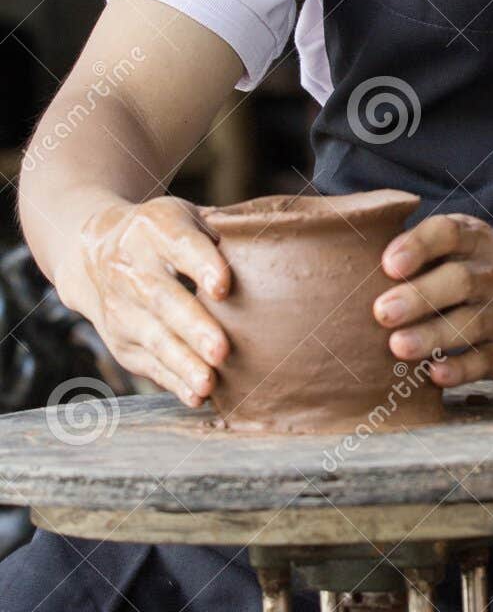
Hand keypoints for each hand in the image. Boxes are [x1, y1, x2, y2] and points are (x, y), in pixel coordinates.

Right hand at [76, 196, 231, 407]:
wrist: (94, 251)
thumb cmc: (164, 234)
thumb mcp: (187, 216)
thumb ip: (225, 230)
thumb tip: (279, 248)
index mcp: (155, 227)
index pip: (179, 243)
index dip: (201, 264)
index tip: (223, 286)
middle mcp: (131, 266)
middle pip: (162, 298)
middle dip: (193, 326)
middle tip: (222, 349)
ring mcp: (121, 307)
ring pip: (153, 337)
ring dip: (182, 362)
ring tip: (208, 383)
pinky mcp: (121, 340)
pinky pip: (147, 363)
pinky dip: (172, 380)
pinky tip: (195, 395)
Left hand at [372, 214, 492, 386]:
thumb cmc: (486, 271)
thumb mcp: (468, 245)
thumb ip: (423, 247)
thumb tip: (352, 260)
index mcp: (478, 241)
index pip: (450, 233)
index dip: (419, 246)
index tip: (388, 264)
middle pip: (460, 280)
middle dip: (419, 296)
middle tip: (381, 311)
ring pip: (472, 323)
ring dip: (433, 335)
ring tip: (398, 346)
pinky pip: (486, 361)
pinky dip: (460, 369)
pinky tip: (433, 373)